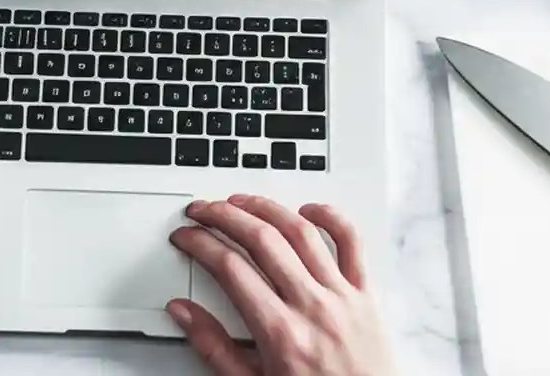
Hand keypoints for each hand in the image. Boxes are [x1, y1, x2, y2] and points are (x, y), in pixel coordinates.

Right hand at [167, 195, 392, 375]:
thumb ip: (214, 347)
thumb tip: (182, 312)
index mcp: (280, 335)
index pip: (230, 269)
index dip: (200, 244)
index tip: (186, 236)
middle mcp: (312, 308)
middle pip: (262, 240)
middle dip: (224, 216)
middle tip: (203, 210)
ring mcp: (342, 296)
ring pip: (301, 232)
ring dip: (266, 208)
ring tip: (240, 201)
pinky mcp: (366, 293)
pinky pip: (352, 242)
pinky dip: (330, 217)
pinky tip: (306, 209)